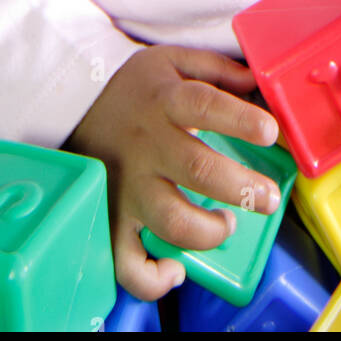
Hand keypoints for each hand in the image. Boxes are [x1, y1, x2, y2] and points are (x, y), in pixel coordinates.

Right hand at [62, 45, 281, 301]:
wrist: (71, 108)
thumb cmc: (134, 91)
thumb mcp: (170, 62)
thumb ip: (216, 69)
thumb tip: (258, 83)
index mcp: (166, 101)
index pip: (204, 105)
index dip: (239, 119)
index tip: (269, 130)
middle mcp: (148, 145)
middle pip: (198, 169)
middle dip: (242, 188)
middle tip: (268, 198)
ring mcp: (129, 186)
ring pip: (171, 220)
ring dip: (208, 232)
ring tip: (226, 225)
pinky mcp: (113, 218)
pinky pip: (127, 261)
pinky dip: (153, 278)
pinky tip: (176, 270)